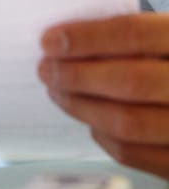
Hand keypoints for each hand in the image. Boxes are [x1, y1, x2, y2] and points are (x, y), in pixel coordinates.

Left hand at [38, 13, 168, 178]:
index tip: (51, 40)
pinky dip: (104, 137)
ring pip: (127, 123)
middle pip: (128, 81)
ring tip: (59, 92)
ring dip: (82, 107)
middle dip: (76, 75)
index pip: (135, 33)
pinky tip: (91, 121)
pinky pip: (136, 154)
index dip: (87, 37)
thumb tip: (73, 38)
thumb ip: (140, 37)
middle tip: (47, 68)